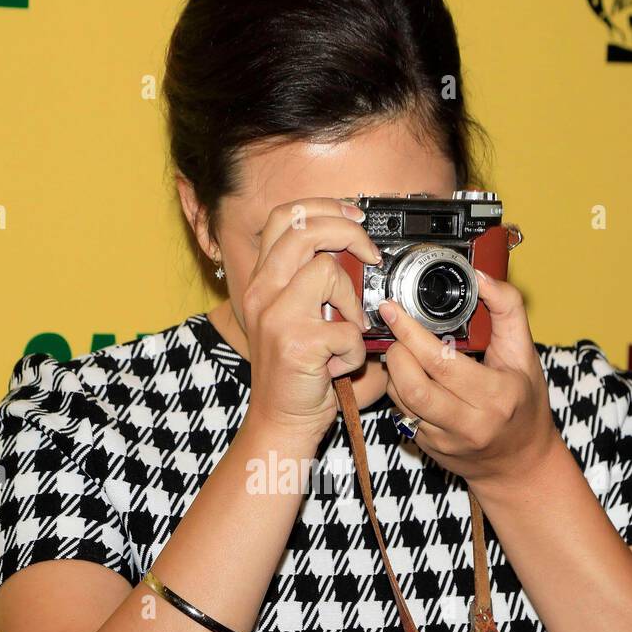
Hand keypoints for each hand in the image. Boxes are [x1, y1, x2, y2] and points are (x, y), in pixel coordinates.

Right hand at [241, 198, 381, 444]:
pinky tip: (339, 366)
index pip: (284, 218)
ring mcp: (276, 316)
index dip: (323, 208)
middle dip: (349, 232)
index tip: (353, 216)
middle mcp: (262, 293)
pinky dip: (355, 350)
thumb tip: (365, 261)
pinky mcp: (297, 343)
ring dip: (352, 302)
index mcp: (263, 283)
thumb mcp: (300, 321)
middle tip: (369, 256)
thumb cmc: (297, 377)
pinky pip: (347, 328)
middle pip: (304, 229)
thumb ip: (323, 290)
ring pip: (327, 270)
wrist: (281, 423)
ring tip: (348, 330)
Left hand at [381, 269, 559, 489]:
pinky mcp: (428, 448)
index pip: (441, 363)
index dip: (411, 334)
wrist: (519, 463)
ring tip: (403, 351)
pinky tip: (410, 376)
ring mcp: (445, 440)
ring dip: (394, 370)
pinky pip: (401, 414)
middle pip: (413, 386)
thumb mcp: (525, 355)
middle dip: (396, 352)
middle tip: (397, 332)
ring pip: (401, 400)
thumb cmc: (524, 405)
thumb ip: (507, 310)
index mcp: (496, 396)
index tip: (394, 310)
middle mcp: (469, 423)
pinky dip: (399, 389)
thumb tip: (481, 276)